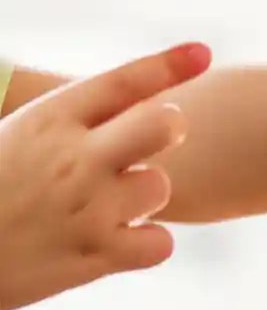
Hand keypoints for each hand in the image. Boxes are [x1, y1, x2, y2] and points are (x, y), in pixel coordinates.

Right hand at [0, 44, 210, 309]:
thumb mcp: (12, 138)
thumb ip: (65, 128)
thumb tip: (118, 118)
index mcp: (46, 120)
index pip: (121, 82)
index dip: (168, 65)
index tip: (203, 53)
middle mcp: (74, 158)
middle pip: (164, 124)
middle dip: (169, 128)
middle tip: (152, 142)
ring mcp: (89, 207)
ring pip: (159, 185)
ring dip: (142, 198)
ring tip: (100, 209)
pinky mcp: (96, 256)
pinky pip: (161, 243)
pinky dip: (146, 246)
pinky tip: (114, 246)